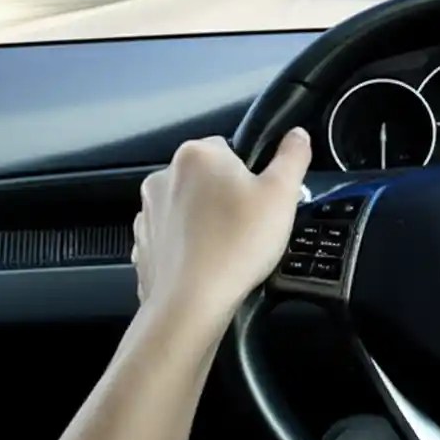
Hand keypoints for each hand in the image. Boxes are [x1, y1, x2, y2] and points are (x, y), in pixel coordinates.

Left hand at [132, 129, 310, 318]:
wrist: (190, 304)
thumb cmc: (237, 245)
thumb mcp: (282, 194)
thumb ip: (293, 156)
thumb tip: (297, 135)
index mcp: (197, 154)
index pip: (229, 148)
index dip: (250, 174)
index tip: (259, 201)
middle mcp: (164, 175)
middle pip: (208, 177)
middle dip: (227, 196)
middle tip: (248, 226)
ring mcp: (148, 211)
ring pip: (189, 206)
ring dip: (206, 220)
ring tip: (228, 247)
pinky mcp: (142, 243)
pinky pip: (172, 235)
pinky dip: (188, 245)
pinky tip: (207, 262)